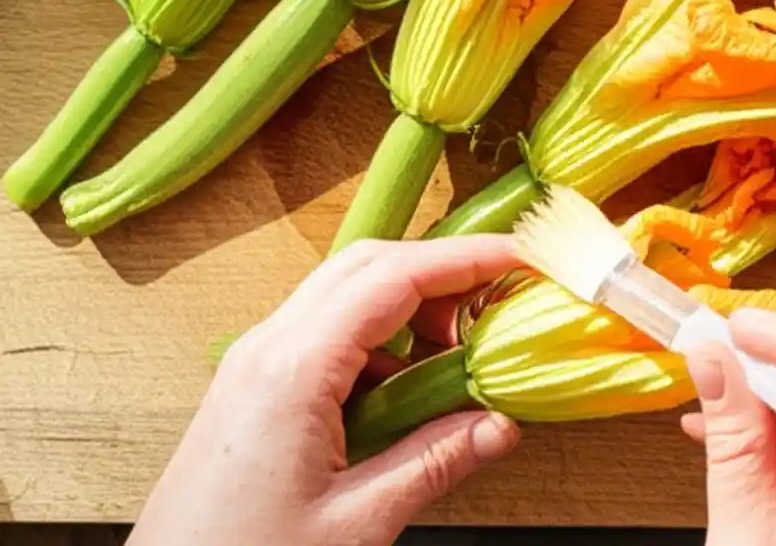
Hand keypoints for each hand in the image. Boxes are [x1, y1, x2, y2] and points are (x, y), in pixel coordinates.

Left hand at [129, 237, 523, 545]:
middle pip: (367, 266)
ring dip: (409, 305)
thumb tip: (501, 425)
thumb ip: (434, 462)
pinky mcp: (254, 386)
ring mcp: (255, 362)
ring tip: (460, 352)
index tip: (521, 257)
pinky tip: (409, 388)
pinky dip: (379, 339)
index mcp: (293, 369)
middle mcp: (268, 348)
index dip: (466, 258)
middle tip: (500, 299)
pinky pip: (326, 334)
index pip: (394, 277)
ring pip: (345, 295)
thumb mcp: (356, 522)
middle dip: (441, 270)